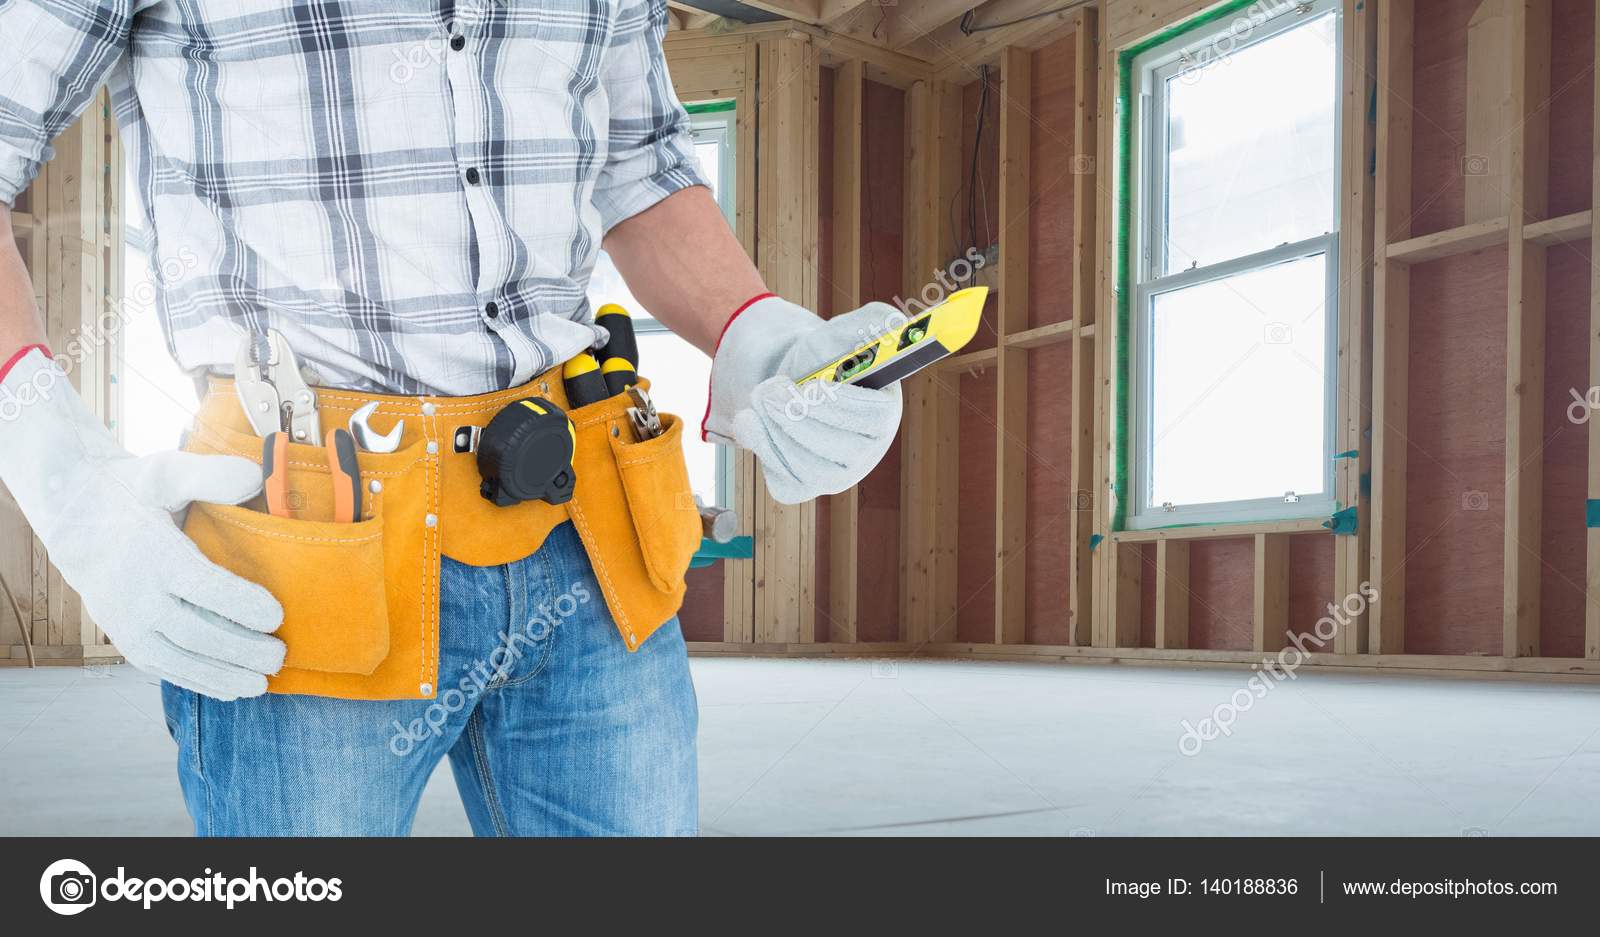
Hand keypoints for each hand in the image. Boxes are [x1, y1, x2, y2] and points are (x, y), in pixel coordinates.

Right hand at [0, 348, 284, 699]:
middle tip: (280, 656)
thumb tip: (258, 477)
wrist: (72, 514)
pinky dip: (197, 681)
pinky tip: (231, 690)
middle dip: (240, 649)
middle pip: (195, 632)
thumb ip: (212, 475)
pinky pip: (162, 668)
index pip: (202, 586)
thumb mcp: (167, 471)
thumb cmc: (130, 490)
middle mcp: (136, 595)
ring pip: (178, 659)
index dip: (240, 604)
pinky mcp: (124, 638)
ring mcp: (126, 622)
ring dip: (222, 676)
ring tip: (261, 683)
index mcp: (153, 554)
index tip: (276, 615)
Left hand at [703, 295, 902, 504]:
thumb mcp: (838, 334)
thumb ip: (870, 323)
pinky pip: (785, 483)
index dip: (839, 403)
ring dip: (776, 430)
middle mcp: (866, 452)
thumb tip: (897, 323)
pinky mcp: (804, 488)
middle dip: (798, 416)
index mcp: (884, 412)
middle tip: (769, 389)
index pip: (874, 419)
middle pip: (840, 449)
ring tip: (761, 397)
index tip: (810, 384)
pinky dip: (763, 450)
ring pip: (808, 468)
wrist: (781, 381)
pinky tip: (754, 424)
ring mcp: (836, 475)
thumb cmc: (816, 360)